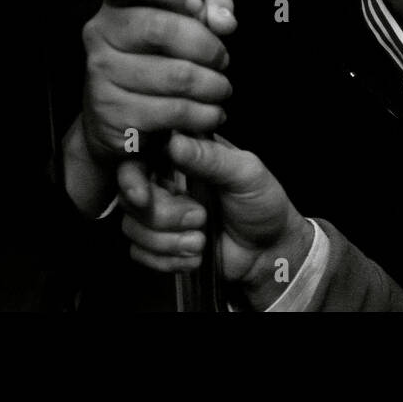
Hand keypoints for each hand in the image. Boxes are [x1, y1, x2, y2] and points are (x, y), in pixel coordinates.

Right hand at [63, 0, 235, 214]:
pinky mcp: (112, 113)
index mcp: (117, 3)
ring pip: (175, 75)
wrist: (119, 121)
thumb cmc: (157, 61)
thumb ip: (211, 8)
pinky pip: (172, 111)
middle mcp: (101, 33)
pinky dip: (203, 114)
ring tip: (221, 89)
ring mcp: (101, 73)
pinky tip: (211, 113)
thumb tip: (223, 20)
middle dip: (207, 46)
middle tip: (222, 60)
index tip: (196, 4)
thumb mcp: (185, 25)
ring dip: (212, 85)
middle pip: (160, 28)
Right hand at [118, 134, 314, 310]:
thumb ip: (210, 158)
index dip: (133, 178)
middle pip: (132, 197)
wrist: (269, 249)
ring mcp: (159, 215)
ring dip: (169, 241)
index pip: (140, 158)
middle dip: (165, 216)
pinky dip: (168, 260)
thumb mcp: (245, 172)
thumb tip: (174, 142)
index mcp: (182, 157)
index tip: (144, 196)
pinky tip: (195, 256)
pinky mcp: (158, 244)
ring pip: (133, 228)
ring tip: (202, 241)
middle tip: (201, 218)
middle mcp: (165, 183)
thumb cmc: (262, 202)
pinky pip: (140, 253)